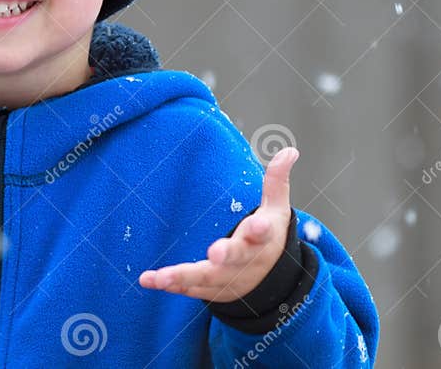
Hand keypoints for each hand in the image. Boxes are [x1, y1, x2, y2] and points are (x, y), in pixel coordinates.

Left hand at [139, 146, 298, 302]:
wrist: (269, 280)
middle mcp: (245, 260)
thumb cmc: (268, 236)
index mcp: (262, 238)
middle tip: (215, 252)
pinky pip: (191, 289)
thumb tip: (290, 151)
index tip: (259, 225)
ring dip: (183, 276)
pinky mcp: (211, 288)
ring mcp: (228, 277)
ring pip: (207, 278)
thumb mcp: (276, 209)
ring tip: (160, 276)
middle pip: (235, 258)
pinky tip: (149, 280)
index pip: (264, 232)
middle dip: (225, 255)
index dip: (261, 229)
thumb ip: (276, 182)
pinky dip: (172, 286)